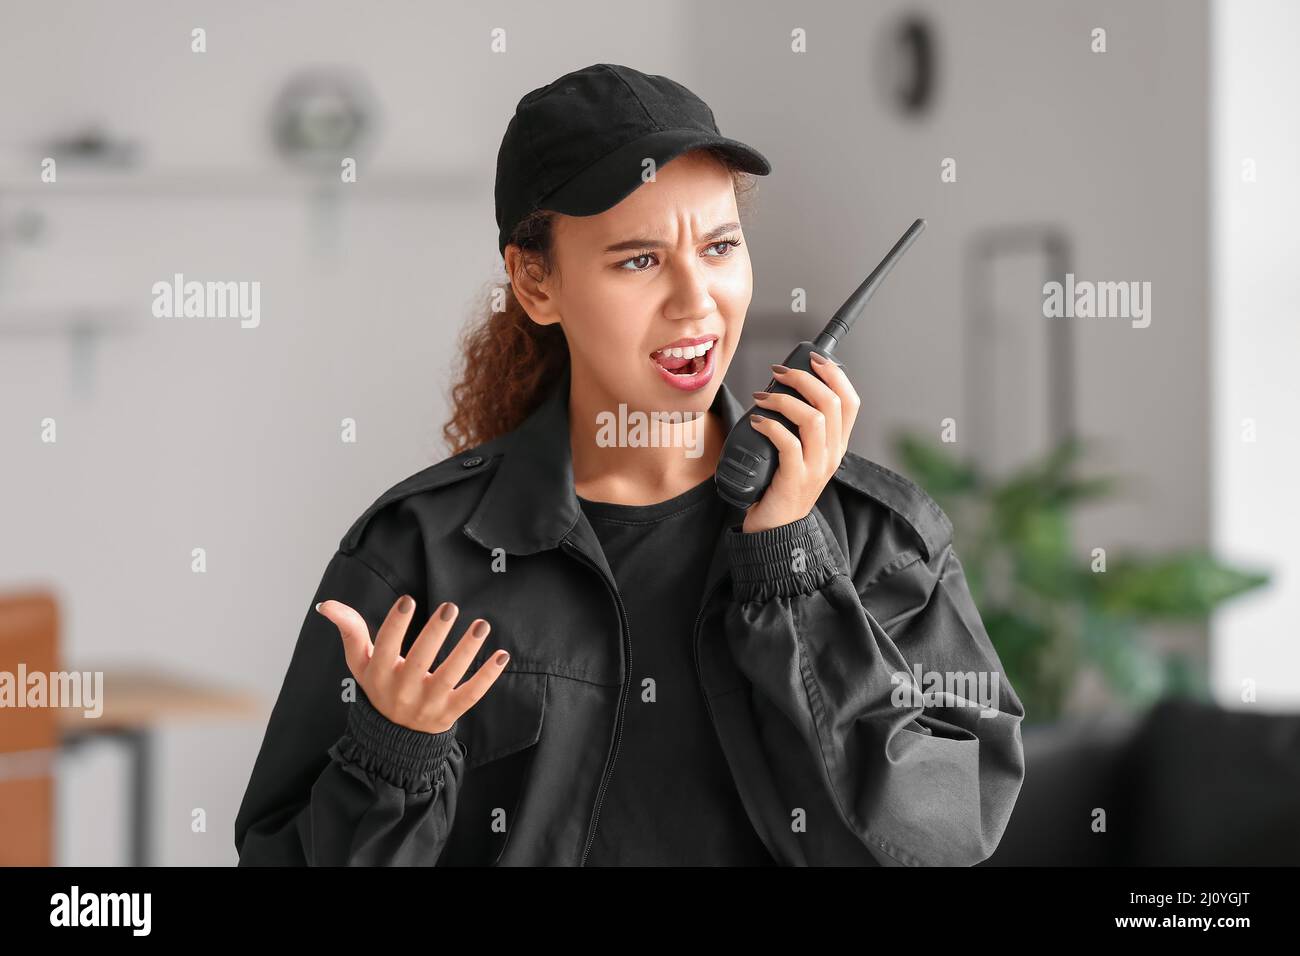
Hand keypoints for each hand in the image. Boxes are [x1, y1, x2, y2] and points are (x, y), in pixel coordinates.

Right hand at [316, 595, 509, 733]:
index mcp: (379, 675)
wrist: (394, 737)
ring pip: (450, 676)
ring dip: (467, 650)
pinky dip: (488, 676)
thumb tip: (326, 605)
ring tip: (481, 625)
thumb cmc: (379, 687)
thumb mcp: (360, 662)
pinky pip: (471, 694)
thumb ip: (349, 631)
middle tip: (450, 606)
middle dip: (435, 633)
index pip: (385, 648)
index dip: (395, 625)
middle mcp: (403, 691)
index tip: (408, 600)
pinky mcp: (450, 712)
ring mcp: (428, 704)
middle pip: (420, 660)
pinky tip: (501, 655)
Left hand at [742, 353, 860, 532]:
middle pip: (832, 402)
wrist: (776, 532)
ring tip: (762, 397)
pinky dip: (771, 426)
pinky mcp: (796, 479)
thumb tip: (779, 391)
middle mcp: (832, 454)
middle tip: (778, 373)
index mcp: (837, 445)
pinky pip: (789, 443)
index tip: (813, 359)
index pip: (851, 402)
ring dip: (784, 400)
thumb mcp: (799, 455)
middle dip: (804, 378)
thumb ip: (798, 430)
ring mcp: (817, 467)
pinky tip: (757, 421)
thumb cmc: (779, 488)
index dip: (835, 374)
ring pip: (813, 419)